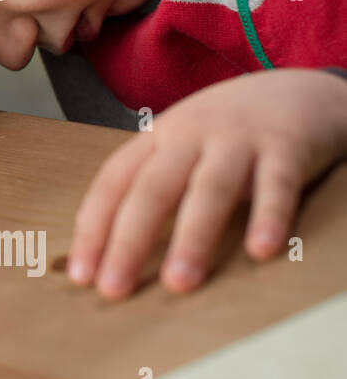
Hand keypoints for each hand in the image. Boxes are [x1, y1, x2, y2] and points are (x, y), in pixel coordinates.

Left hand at [67, 69, 346, 298]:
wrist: (296, 88)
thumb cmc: (226, 132)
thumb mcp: (181, 146)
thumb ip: (154, 186)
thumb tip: (114, 252)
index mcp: (158, 137)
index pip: (114, 182)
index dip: (94, 227)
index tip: (81, 274)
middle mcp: (190, 135)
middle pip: (152, 188)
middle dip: (129, 241)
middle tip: (115, 290)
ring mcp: (238, 138)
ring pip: (209, 188)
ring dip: (192, 237)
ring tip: (179, 283)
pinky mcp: (287, 146)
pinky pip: (277, 184)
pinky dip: (269, 216)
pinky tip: (261, 251)